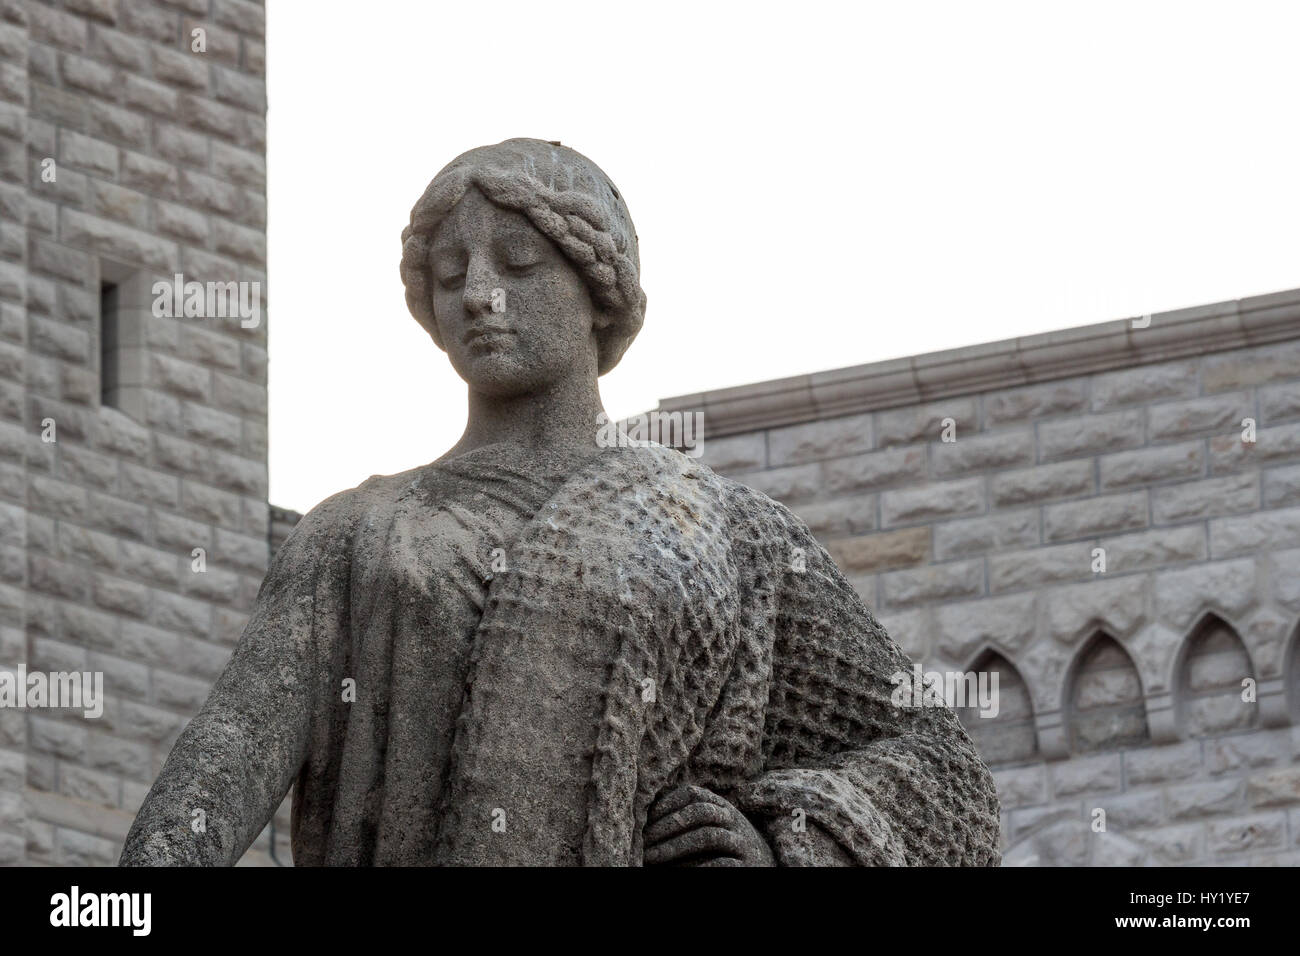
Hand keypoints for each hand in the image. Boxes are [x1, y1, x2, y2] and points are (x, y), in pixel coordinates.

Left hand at [642, 784, 774, 865]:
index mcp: (722, 805)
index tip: (644, 820)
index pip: (692, 793)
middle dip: (667, 826)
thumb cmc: (725, 845)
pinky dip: (696, 867)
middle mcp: (733, 819)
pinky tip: (677, 871)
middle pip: (700, 812)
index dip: (666, 804)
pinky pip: (721, 863)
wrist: (765, 863)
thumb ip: (688, 815)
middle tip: (643, 842)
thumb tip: (644, 813)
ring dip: (675, 847)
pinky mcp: (746, 865)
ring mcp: (742, 842)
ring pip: (708, 836)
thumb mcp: (712, 823)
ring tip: (651, 858)